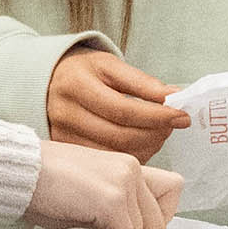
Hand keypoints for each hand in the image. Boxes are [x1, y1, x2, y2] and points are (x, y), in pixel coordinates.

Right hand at [25, 139, 184, 228]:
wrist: (19, 171)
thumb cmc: (42, 182)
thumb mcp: (89, 192)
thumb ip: (111, 208)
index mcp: (127, 166)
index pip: (166, 195)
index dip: (163, 225)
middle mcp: (132, 171)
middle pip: (158, 223)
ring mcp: (123, 185)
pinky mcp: (111, 203)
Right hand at [46, 47, 188, 162]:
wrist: (45, 82)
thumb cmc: (83, 72)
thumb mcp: (109, 66)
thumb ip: (141, 82)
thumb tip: (174, 96)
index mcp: (76, 85)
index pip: (124, 109)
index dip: (157, 115)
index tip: (181, 116)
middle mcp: (65, 113)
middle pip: (119, 135)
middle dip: (154, 133)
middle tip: (173, 125)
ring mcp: (63, 137)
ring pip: (113, 154)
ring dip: (146, 147)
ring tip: (159, 134)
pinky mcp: (66, 151)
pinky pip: (105, 162)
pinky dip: (130, 157)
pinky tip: (142, 144)